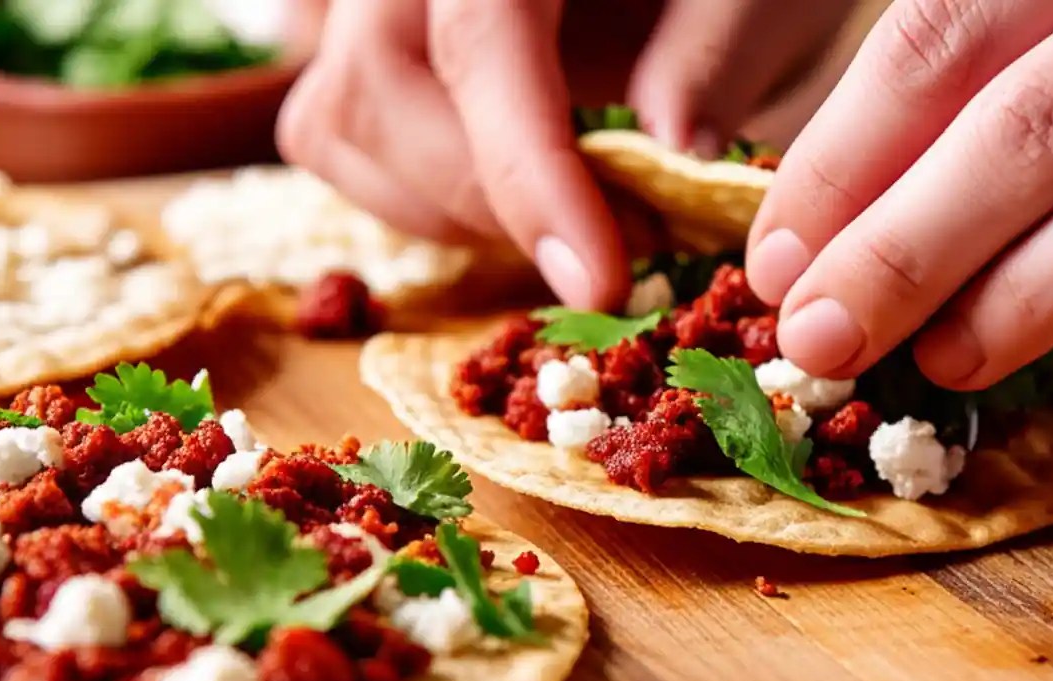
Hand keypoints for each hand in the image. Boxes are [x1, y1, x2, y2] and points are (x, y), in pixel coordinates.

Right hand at [278, 0, 855, 309]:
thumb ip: (714, 53)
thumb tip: (672, 143)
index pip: (483, 41)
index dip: (530, 174)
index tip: (596, 280)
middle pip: (381, 86)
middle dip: (491, 202)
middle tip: (606, 255)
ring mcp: (371, 5)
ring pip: (340, 124)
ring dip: (454, 211)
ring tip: (573, 225)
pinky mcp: (360, 51)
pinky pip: (339, 140)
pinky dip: (417, 197)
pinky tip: (511, 203)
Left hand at [747, 0, 1052, 388]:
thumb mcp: (1044, 8)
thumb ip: (943, 89)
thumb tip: (812, 238)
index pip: (940, 36)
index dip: (843, 163)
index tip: (780, 263)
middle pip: (1035, 120)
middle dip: (909, 251)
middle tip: (825, 338)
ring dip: (1030, 295)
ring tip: (943, 359)